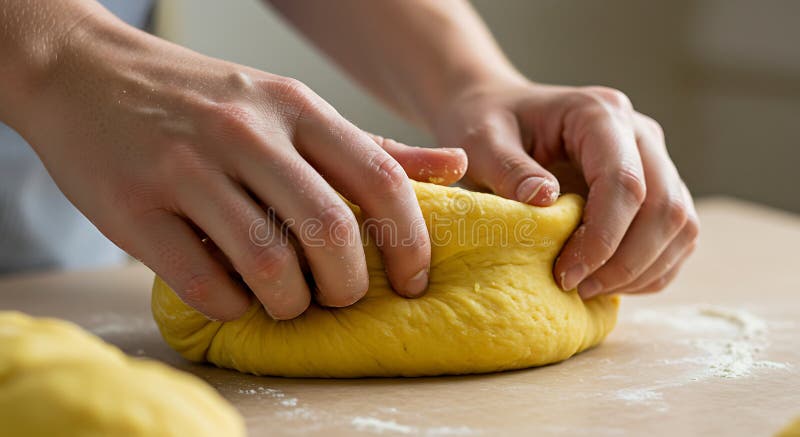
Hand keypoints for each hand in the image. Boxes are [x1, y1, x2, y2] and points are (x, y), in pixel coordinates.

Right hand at [19, 12, 465, 319]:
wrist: (86, 72)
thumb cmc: (203, 99)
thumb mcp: (290, 106)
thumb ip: (370, 147)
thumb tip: (455, 167)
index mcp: (295, 107)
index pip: (381, 179)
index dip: (411, 242)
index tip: (412, 281)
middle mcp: (246, 132)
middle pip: (330, 231)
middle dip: (349, 286)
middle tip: (342, 297)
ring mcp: (186, 168)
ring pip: (269, 264)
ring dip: (291, 303)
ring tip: (290, 302)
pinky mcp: (134, 207)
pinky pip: (204, 282)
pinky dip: (233, 306)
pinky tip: (236, 296)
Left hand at [432, 77, 698, 298]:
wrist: (499, 114)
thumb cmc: (487, 124)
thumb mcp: (481, 141)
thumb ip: (508, 170)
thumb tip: (545, 201)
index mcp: (598, 113)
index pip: (624, 182)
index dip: (602, 238)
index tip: (565, 274)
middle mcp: (639, 133)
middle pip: (664, 207)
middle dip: (625, 262)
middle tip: (575, 288)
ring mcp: (654, 159)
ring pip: (681, 225)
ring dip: (642, 270)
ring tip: (588, 289)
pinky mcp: (657, 186)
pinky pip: (677, 237)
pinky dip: (651, 270)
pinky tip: (608, 282)